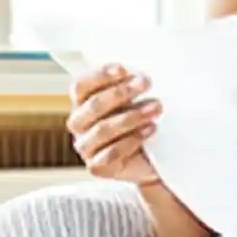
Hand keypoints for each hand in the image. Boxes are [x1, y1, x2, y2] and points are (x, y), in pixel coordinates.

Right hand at [67, 63, 162, 185]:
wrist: (151, 158)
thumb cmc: (141, 120)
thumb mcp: (136, 99)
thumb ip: (131, 85)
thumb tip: (141, 72)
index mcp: (83, 103)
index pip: (80, 86)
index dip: (99, 76)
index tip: (123, 69)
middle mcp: (80, 124)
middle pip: (92, 106)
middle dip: (121, 93)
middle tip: (146, 82)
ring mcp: (86, 147)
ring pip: (102, 129)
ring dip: (131, 116)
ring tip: (156, 107)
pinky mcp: (97, 167)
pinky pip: (111, 153)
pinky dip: (132, 139)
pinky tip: (150, 129)